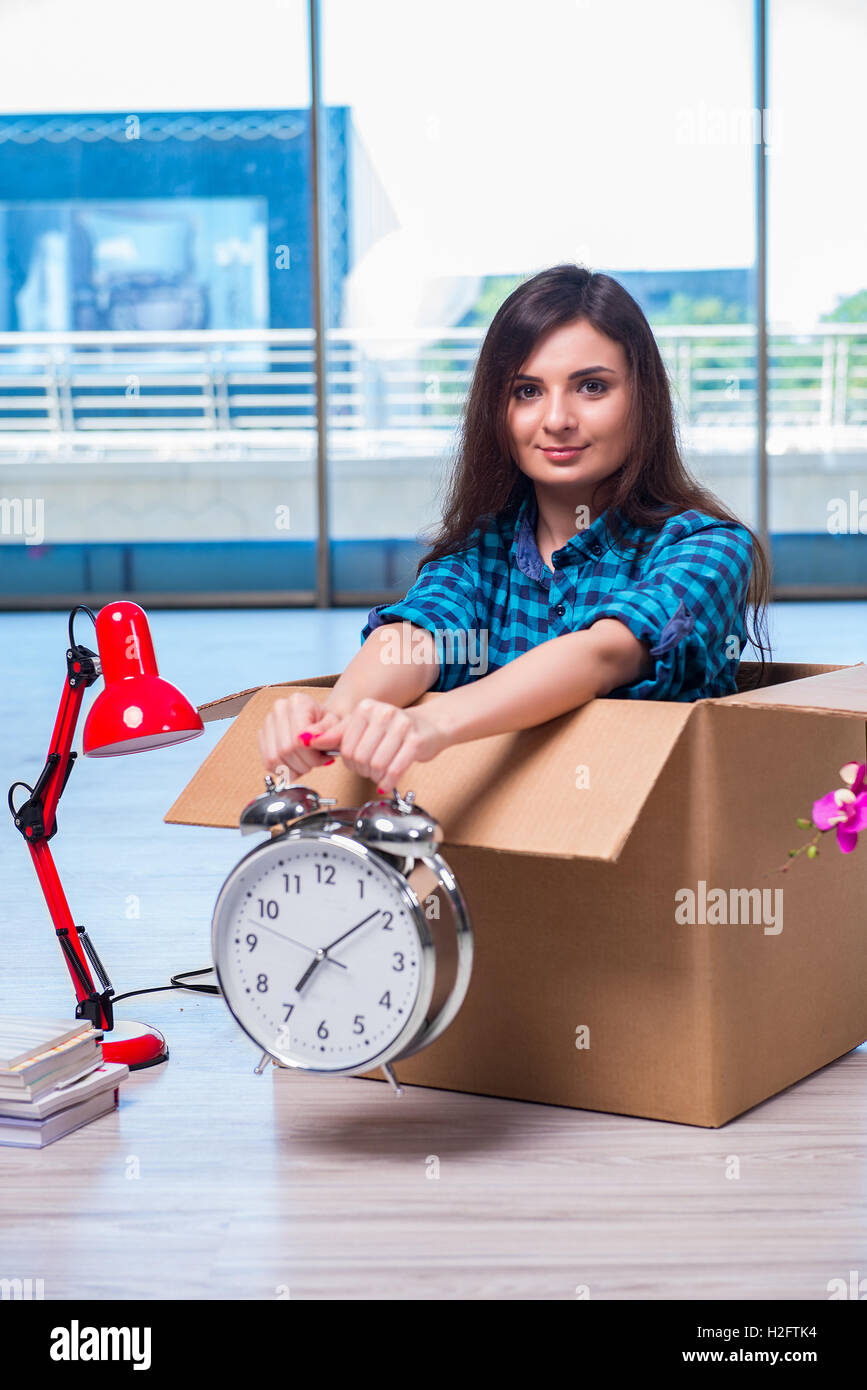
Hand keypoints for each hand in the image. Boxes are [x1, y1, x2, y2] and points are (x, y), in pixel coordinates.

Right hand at [257, 692, 341, 783]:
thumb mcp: (336, 726)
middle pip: (285, 750)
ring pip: (274, 759)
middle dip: (303, 764)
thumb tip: (311, 738)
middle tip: (315, 763)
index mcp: (297, 702)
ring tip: (306, 765)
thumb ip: (328, 731)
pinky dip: (282, 770)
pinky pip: (267, 762)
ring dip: (292, 769)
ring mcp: (268, 722)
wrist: (320, 722)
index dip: (312, 756)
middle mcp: (279, 708)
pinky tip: (295, 766)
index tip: (323, 758)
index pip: (298, 738)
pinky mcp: (262, 735)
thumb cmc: (329, 725)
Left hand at [305, 698, 447, 792]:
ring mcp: (401, 726)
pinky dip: (388, 781)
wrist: (430, 726)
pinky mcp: (416, 741)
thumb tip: (307, 739)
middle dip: (363, 771)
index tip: (358, 763)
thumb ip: (336, 734)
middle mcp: (383, 713)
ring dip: (376, 777)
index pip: (345, 746)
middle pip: (360, 757)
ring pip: (376, 765)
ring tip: (380, 775)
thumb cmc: (394, 729)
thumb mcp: (363, 727)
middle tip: (371, 771)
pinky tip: (388, 783)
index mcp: (366, 708)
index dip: (349, 762)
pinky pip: (395, 769)